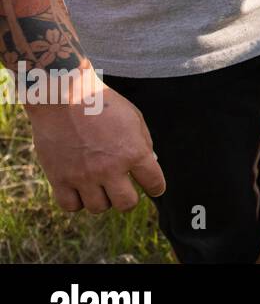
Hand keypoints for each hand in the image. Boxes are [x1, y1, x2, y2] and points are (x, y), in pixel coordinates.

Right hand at [26, 66, 164, 212]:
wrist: (64, 95)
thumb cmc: (102, 103)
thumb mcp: (134, 118)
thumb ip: (143, 144)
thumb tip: (149, 166)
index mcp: (134, 153)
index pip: (154, 184)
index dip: (156, 187)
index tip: (153, 187)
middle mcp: (110, 168)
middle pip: (126, 204)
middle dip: (129, 199)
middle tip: (124, 189)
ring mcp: (83, 176)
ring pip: (99, 208)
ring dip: (102, 199)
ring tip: (100, 185)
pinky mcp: (59, 178)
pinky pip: (71, 206)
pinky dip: (77, 201)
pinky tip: (80, 188)